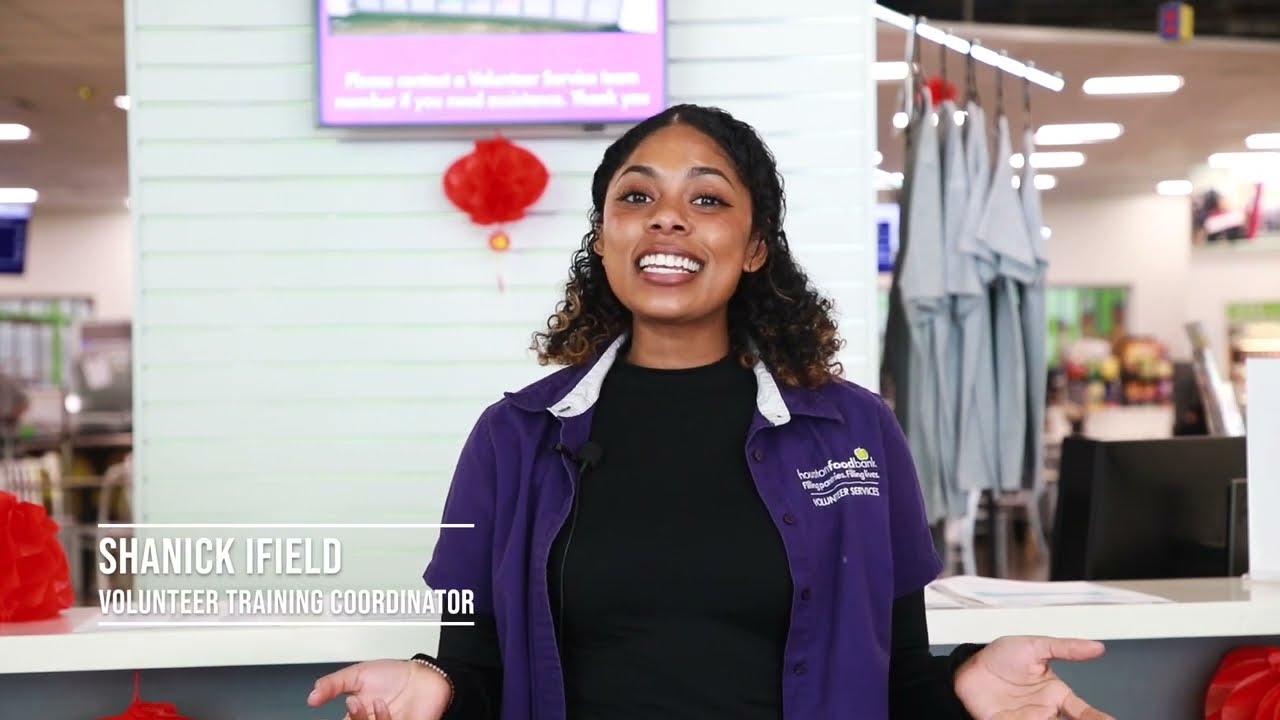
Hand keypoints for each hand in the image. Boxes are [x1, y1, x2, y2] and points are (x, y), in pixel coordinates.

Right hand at [308, 659, 451, 719]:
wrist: (425, 673)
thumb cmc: (395, 674)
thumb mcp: (358, 674)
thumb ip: (333, 684)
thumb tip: (311, 696)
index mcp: (357, 716)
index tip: (341, 711)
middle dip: (354, 718)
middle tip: (354, 702)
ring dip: (366, 719)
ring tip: (375, 702)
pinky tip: (386, 708)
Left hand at [954, 636, 1113, 719]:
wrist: (968, 667)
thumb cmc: (1001, 657)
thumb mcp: (1036, 646)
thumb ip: (1066, 648)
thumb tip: (1096, 647)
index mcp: (1056, 694)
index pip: (1084, 713)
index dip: (1098, 718)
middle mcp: (1044, 711)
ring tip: (1049, 717)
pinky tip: (1036, 718)